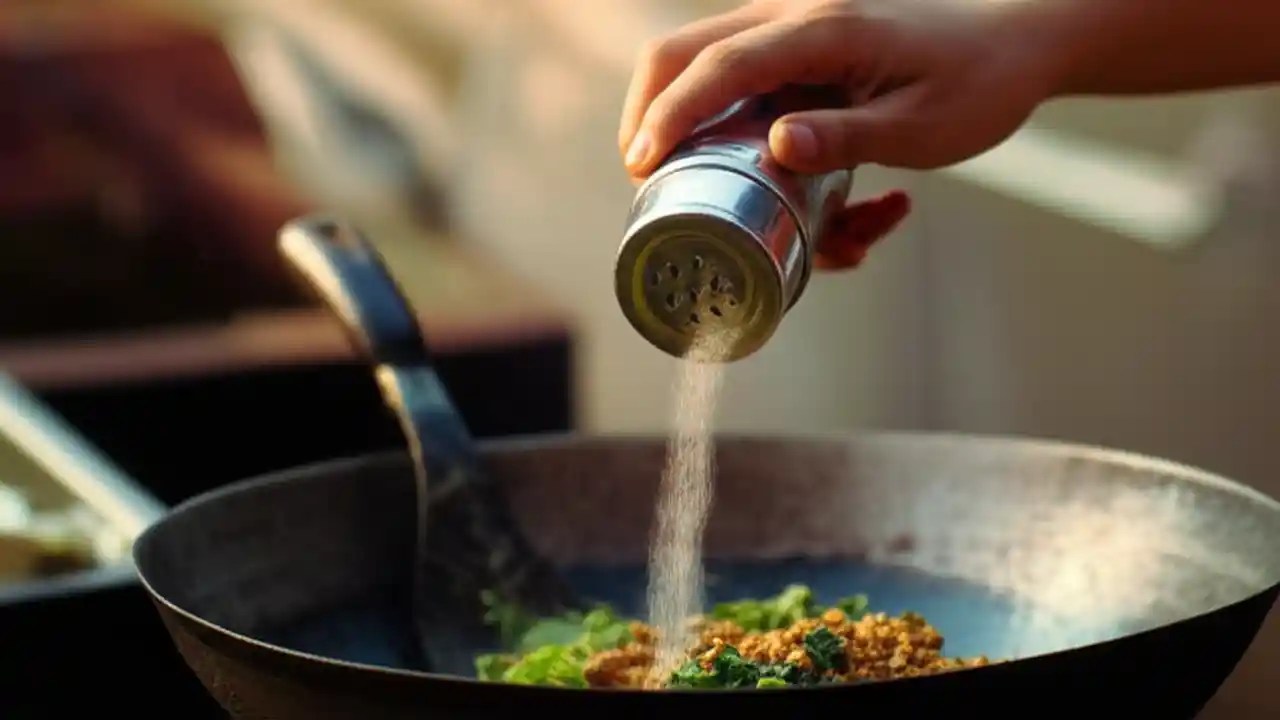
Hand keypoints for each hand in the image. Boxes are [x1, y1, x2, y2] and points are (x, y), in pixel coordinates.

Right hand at [619, 0, 1055, 177]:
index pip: (723, 64)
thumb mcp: (924, 125)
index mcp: (824, 29)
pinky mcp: (797, 57)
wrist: (1014, 47)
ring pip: (704, 67)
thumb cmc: (978, 84)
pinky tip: (824, 204)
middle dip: (651, 112)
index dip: (672, 112)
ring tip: (709, 191)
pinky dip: (744, 141)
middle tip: (644, 174)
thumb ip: (850, 137)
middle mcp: (796, 18)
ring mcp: (791, 34)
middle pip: (685, 50)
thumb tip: (775, 148)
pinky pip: (745, 92)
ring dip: (692, 129)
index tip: (642, 161)